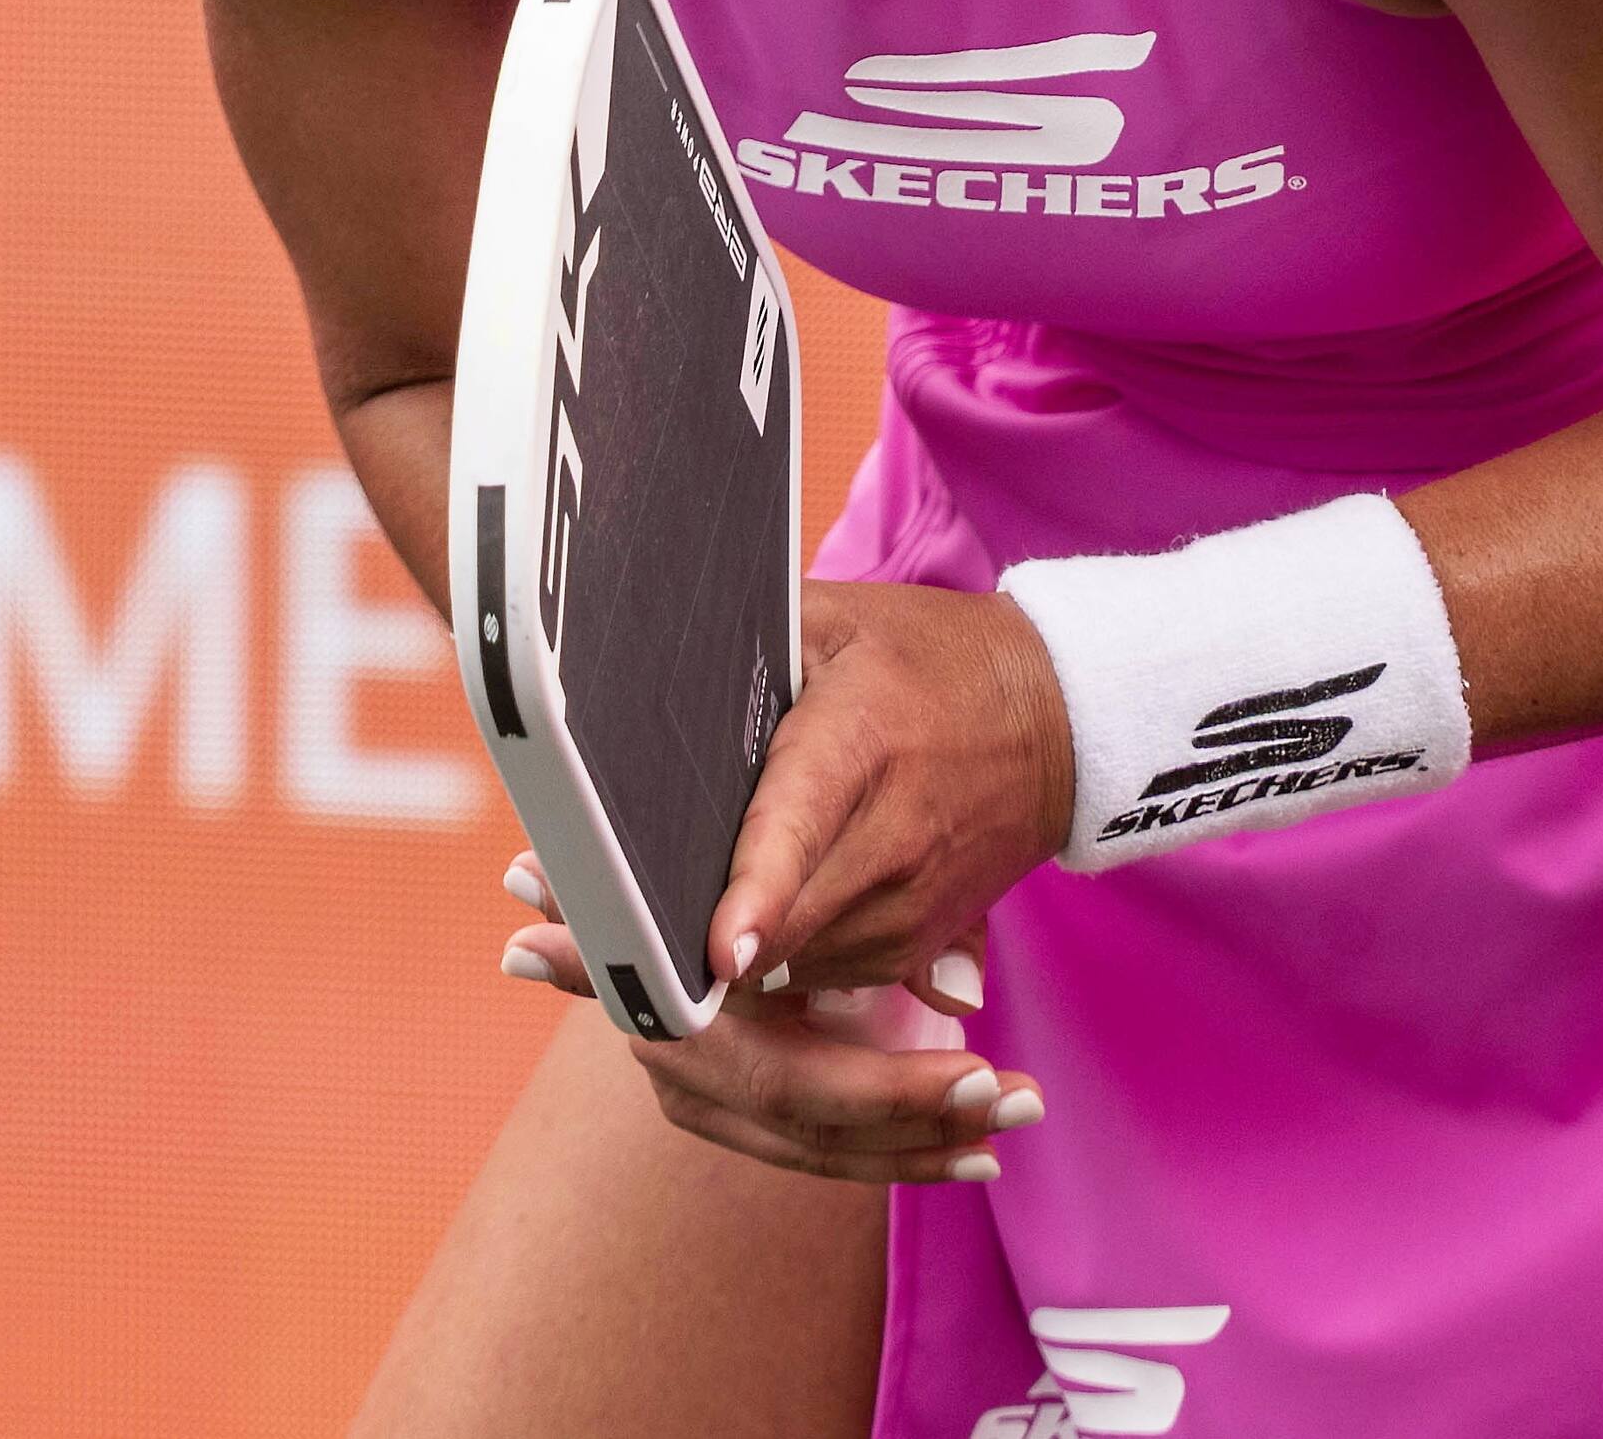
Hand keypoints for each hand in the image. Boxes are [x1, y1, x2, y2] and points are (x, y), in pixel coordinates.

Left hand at [486, 578, 1075, 1183]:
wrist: (1061, 719)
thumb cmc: (923, 655)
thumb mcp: (832, 623)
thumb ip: (738, 650)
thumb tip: (622, 660)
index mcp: (861, 744)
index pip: (799, 825)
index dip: (759, 893)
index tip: (719, 949)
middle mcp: (892, 838)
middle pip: (781, 921)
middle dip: (670, 948)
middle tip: (542, 950)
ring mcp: (910, 903)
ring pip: (791, 969)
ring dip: (700, 972)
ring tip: (575, 953)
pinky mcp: (918, 943)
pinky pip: (818, 979)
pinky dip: (751, 974)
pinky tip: (680, 954)